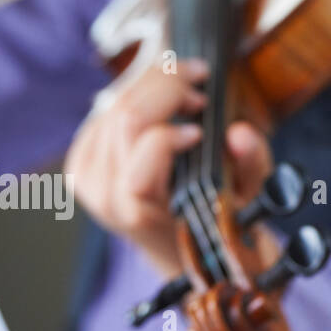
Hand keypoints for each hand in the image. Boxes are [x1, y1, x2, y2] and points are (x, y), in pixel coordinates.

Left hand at [65, 58, 275, 277]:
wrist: (179, 251)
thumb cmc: (214, 221)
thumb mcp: (248, 198)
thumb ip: (250, 164)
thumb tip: (240, 134)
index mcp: (142, 208)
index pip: (148, 143)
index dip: (179, 113)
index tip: (206, 108)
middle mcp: (106, 194)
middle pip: (126, 113)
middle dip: (168, 83)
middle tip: (201, 78)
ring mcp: (87, 178)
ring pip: (112, 105)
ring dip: (152, 84)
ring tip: (186, 88)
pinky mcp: (80, 162)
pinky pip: (101, 112)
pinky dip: (134, 93)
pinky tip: (160, 99)